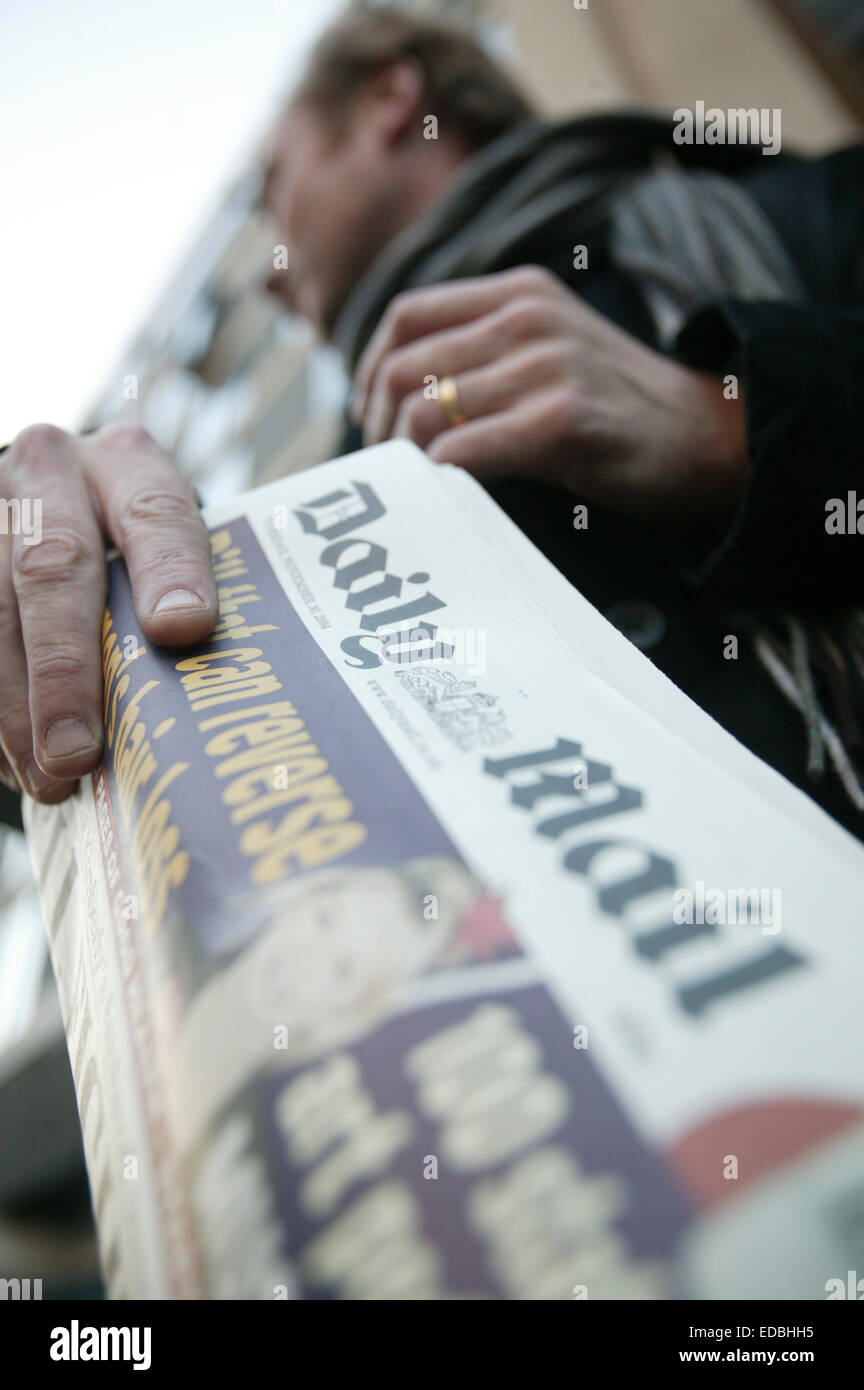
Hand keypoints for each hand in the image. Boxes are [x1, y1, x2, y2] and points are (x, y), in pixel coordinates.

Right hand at [0, 422, 218, 802]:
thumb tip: (212, 704)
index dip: (170, 572)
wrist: (48, 503)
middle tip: (78, 750)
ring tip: (48, 777)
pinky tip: (13, 762)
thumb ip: (179, 599)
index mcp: (128, 464)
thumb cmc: (133, 552)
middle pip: (54, 566)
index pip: (155, 513)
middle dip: (66, 668)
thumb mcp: (163, 550)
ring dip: (14, 705)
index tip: (183, 632)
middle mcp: (52, 472)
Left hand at [353, 265, 748, 522]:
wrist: (715, 436)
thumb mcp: (555, 354)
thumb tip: (402, 402)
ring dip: (407, 459)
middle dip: (379, 425)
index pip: (407, 314)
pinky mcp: (562, 420)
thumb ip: (490, 356)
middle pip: (404, 366)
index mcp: (521, 293)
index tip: (371, 416)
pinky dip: (440, 479)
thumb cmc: (626, 412)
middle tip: (391, 466)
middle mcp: (528, 319)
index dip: (369, 369)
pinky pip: (464, 451)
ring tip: (420, 486)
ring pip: (425, 410)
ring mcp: (546, 367)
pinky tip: (449, 497)